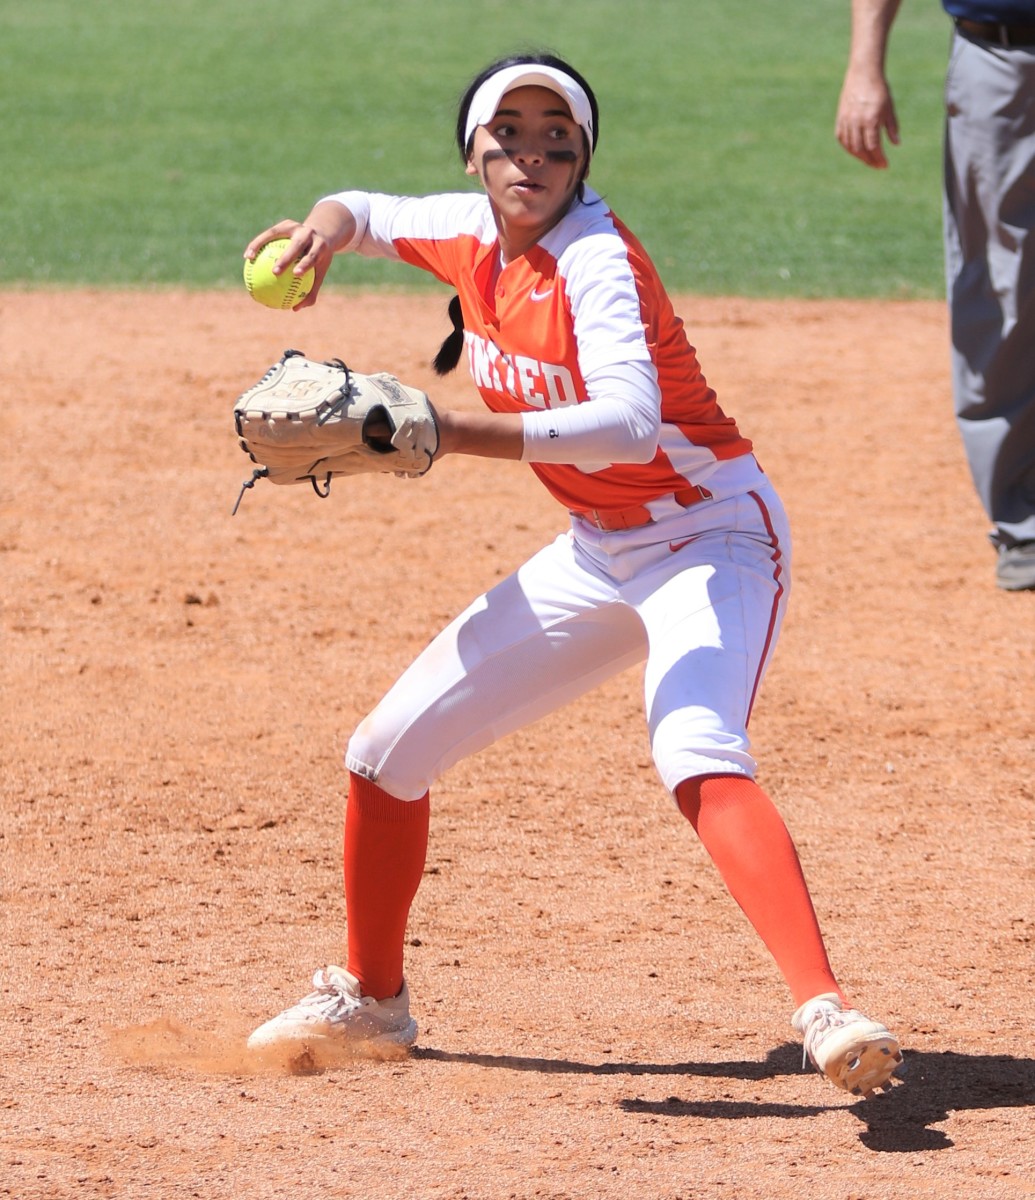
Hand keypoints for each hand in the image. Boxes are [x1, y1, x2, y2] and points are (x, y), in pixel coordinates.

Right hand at [243, 202, 357, 308]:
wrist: (321, 234)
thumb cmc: (319, 261)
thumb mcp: (320, 273)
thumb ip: (310, 291)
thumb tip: (294, 309)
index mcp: (320, 246)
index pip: (313, 255)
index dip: (305, 264)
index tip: (296, 274)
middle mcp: (308, 233)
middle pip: (296, 244)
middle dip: (285, 257)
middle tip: (275, 271)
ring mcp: (296, 226)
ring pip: (276, 233)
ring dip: (261, 244)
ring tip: (249, 258)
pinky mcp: (285, 224)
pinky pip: (268, 235)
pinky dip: (257, 244)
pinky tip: (247, 257)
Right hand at [835, 69, 899, 168]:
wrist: (863, 73)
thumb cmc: (879, 90)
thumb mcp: (889, 108)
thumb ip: (891, 127)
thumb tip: (896, 144)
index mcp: (871, 119)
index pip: (874, 146)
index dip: (879, 158)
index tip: (885, 165)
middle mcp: (857, 122)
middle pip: (861, 150)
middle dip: (869, 160)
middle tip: (877, 165)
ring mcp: (846, 121)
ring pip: (850, 146)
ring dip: (859, 156)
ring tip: (868, 160)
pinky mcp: (840, 118)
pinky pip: (842, 139)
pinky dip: (848, 147)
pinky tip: (855, 151)